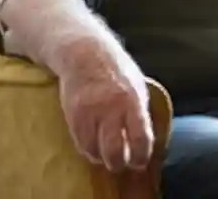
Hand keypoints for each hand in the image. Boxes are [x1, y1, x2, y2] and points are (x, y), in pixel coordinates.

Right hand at [57, 42, 153, 172]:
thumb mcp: (137, 86)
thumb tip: (144, 141)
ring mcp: (90, 112)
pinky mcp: (73, 115)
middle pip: (115, 151)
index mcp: (134, 100)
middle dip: (119, 164)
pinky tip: (93, 146)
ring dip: (101, 158)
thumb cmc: (116, 69)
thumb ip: (140, 112)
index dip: (141, 156)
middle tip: (121, 165)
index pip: (141, 138)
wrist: (84, 53)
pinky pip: (80, 142)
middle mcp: (112, 108)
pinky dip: (88, 148)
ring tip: (106, 156)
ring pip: (94, 151)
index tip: (140, 162)